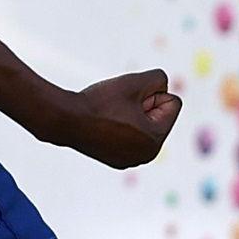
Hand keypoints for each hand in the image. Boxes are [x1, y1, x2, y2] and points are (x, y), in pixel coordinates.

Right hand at [37, 69, 180, 169]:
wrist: (66, 119)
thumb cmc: (101, 102)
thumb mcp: (136, 81)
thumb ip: (159, 78)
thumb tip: (164, 88)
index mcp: (155, 139)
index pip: (173, 103)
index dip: (153, 92)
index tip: (129, 99)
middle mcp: (146, 155)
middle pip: (158, 115)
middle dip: (144, 105)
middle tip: (118, 108)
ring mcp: (130, 160)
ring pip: (143, 124)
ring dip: (133, 114)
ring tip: (110, 116)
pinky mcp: (115, 159)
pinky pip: (129, 134)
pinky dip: (120, 126)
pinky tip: (103, 125)